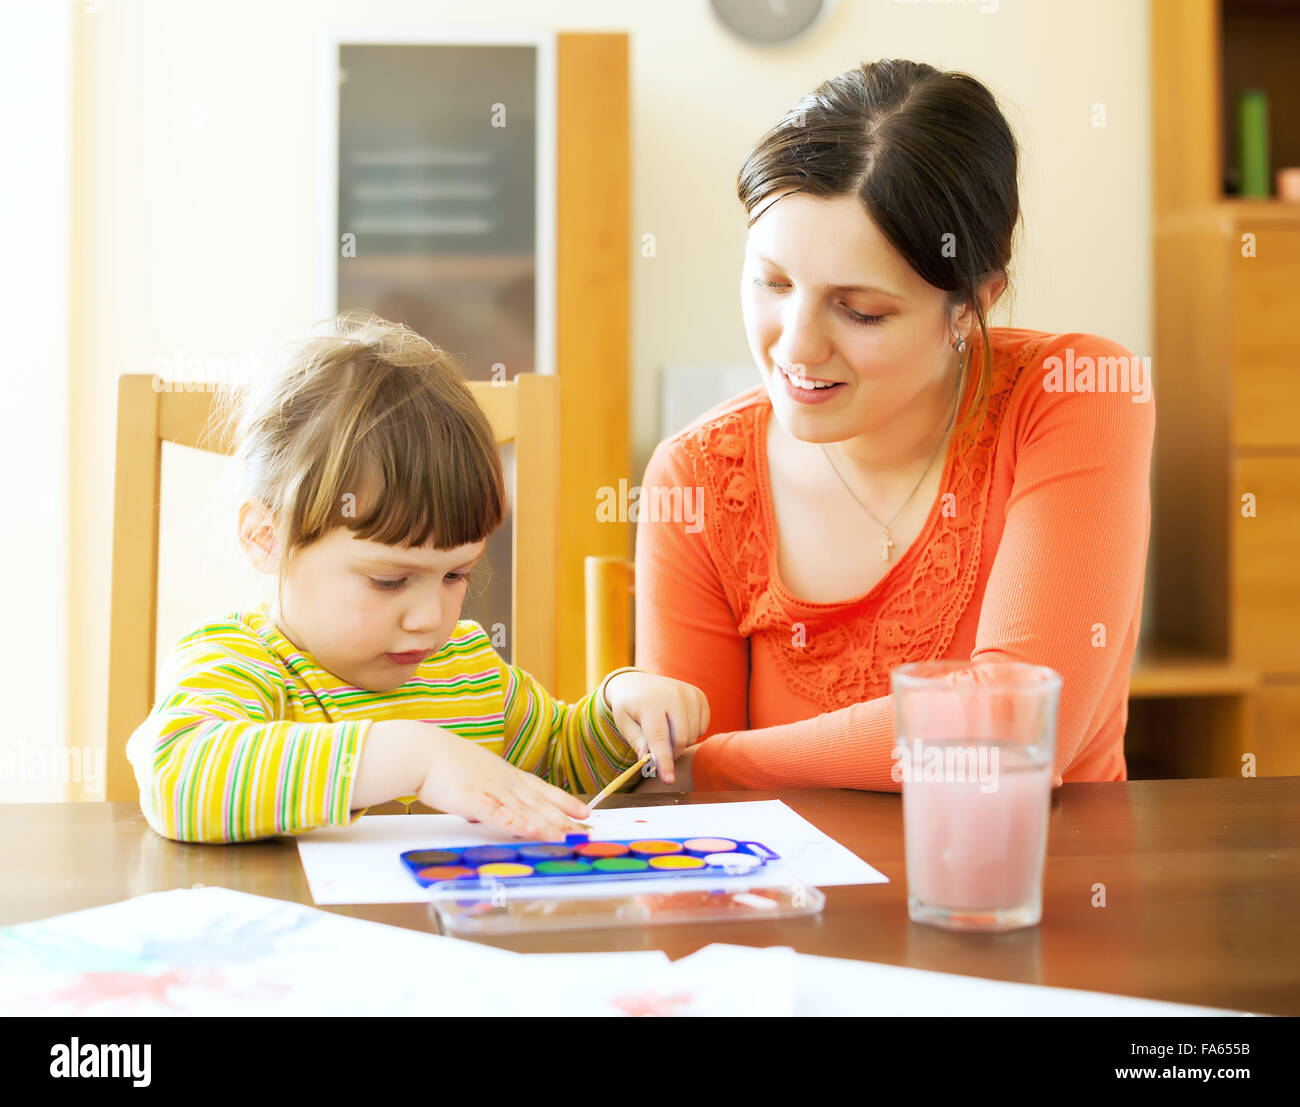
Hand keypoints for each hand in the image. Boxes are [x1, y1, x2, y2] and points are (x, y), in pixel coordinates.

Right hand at [416, 726, 589, 839]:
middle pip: (540, 803)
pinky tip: (533, 833)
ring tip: (569, 837)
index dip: (564, 800)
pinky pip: (500, 815)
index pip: (541, 789)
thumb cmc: (441, 761)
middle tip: (585, 832)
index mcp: (504, 774)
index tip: (584, 811)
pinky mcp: (474, 800)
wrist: (421, 749)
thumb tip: (487, 807)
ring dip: (549, 825)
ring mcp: (491, 790)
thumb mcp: (472, 774)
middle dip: (564, 819)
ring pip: (526, 810)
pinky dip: (518, 824)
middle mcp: (504, 781)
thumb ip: (485, 791)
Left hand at [604, 672, 708, 784]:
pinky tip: (677, 724)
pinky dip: (691, 732)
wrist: (638, 683)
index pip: (659, 736)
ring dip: (680, 742)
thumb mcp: (624, 724)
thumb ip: (638, 742)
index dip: (664, 760)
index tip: (668, 779)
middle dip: (671, 753)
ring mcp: (689, 693)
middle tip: (658, 752)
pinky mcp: (699, 696)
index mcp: (649, 701)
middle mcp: (672, 694)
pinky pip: (702, 727)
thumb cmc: (630, 707)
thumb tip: (649, 760)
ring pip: (693, 735)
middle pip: (680, 738)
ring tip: (665, 733)